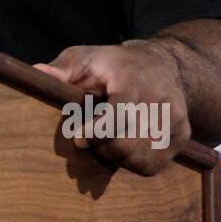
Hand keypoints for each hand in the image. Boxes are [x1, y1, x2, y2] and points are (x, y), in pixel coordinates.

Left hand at [34, 40, 192, 175]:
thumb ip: (63, 68)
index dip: (98, 130)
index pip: (120, 110)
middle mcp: (160, 96)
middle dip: (102, 146)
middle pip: (129, 140)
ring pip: (141, 156)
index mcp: (132, 76)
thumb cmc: (113, 63)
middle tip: (87, 140)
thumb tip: (38, 73)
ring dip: (116, 157)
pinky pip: (154, 164)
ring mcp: (175, 117)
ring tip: (105, 143)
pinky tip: (123, 150)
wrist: (161, 64)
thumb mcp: (85, 57)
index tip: (78, 137)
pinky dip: (133, 164)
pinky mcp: (182, 134)